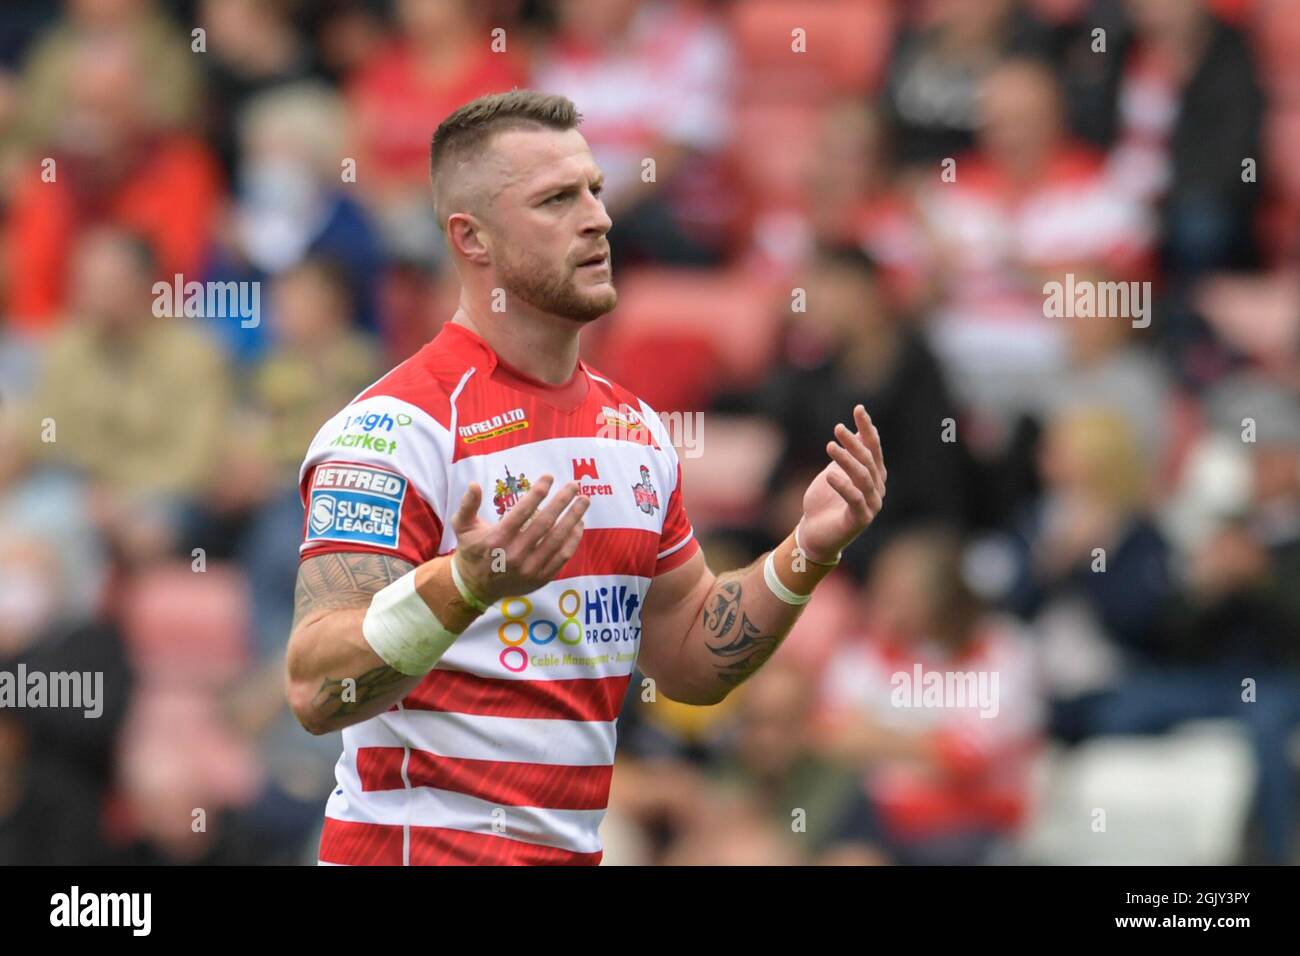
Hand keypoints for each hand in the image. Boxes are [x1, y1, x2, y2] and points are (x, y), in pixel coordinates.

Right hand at [448, 474, 589, 605]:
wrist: (475, 588)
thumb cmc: (472, 551)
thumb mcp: (462, 527)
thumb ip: (467, 505)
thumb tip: (474, 484)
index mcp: (497, 539)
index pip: (523, 511)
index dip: (538, 492)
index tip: (549, 477)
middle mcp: (515, 555)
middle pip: (545, 523)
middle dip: (562, 501)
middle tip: (574, 485)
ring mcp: (530, 569)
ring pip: (558, 539)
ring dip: (573, 518)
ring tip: (583, 502)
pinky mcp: (540, 578)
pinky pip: (562, 557)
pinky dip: (573, 540)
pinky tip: (579, 524)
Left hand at [796, 405, 885, 563]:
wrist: (815, 534)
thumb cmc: (825, 502)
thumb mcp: (835, 471)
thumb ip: (848, 455)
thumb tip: (857, 429)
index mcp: (873, 476)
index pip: (873, 447)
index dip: (867, 429)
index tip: (858, 409)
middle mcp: (877, 489)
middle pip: (868, 461)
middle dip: (854, 443)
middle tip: (837, 428)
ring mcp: (871, 505)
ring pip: (862, 477)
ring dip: (847, 460)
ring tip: (830, 446)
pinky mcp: (860, 520)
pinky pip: (854, 499)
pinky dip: (843, 486)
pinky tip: (829, 475)